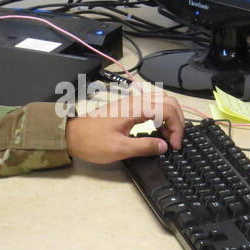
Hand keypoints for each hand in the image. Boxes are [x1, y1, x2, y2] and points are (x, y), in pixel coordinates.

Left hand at [65, 87, 184, 163]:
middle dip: (178, 121)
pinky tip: (158, 131)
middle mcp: (136, 100)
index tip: (175, 146)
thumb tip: (164, 146)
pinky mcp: (128, 107)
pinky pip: (153, 106)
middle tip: (175, 142)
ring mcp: (132, 102)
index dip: (177, 128)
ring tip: (168, 138)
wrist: (72, 135)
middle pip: (169, 101)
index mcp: (135, 108)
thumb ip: (144, 146)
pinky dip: (162, 117)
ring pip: (162, 102)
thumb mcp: (119, 149)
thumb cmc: (92, 142)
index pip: (168, 110)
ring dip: (171, 118)